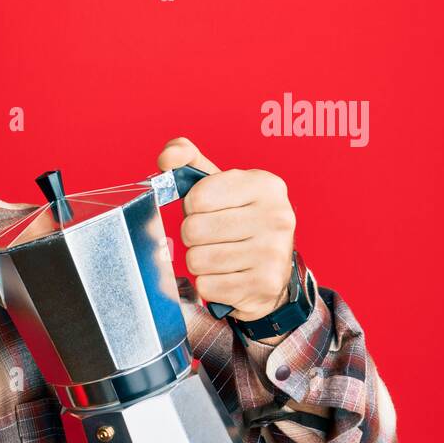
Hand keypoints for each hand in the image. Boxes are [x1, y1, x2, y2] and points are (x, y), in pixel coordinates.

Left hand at [156, 137, 295, 321]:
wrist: (271, 269)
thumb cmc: (237, 221)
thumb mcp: (218, 185)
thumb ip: (187, 161)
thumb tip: (167, 157)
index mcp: (265, 184)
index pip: (196, 197)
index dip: (193, 207)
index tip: (211, 210)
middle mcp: (276, 216)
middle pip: (192, 230)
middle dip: (193, 236)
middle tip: (214, 237)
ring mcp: (273, 252)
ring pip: (196, 259)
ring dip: (200, 262)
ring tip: (221, 256)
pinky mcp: (264, 285)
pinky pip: (206, 285)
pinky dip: (209, 284)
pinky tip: (228, 276)